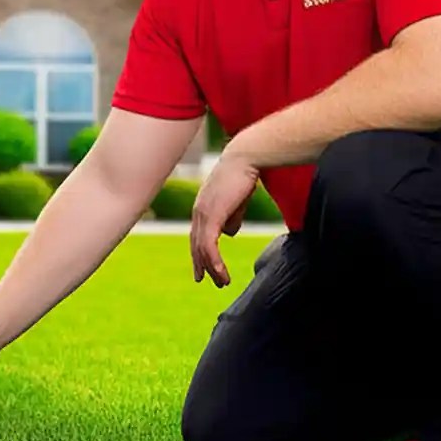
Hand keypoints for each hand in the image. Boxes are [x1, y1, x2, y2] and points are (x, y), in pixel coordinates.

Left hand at [190, 151, 259, 287]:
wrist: (245, 159)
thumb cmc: (242, 176)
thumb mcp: (235, 201)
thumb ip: (231, 217)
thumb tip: (230, 233)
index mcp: (202, 207)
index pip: (196, 236)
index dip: (198, 254)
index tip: (202, 270)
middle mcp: (198, 211)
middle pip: (196, 244)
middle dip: (201, 265)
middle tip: (207, 281)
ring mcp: (203, 214)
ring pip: (202, 248)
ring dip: (212, 268)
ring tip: (222, 282)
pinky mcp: (212, 215)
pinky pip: (209, 244)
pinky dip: (214, 261)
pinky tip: (220, 272)